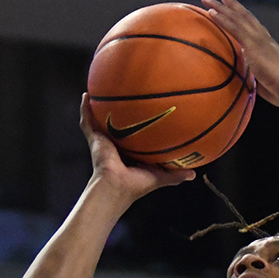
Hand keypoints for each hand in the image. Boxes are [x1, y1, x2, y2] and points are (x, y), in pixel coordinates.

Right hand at [80, 95, 195, 201]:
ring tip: (100, 89)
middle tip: (123, 96)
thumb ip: (175, 174)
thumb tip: (193, 174)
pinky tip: (85, 95)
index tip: (144, 113)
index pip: (134, 136)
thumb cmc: (136, 185)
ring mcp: (103, 141)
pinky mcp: (94, 139)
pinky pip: (87, 122)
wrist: (117, 186)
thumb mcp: (160, 176)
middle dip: (119, 113)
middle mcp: (116, 145)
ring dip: (99, 107)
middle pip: (117, 125)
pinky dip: (85, 109)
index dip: (138, 125)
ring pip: (100, 121)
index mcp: (129, 153)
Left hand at [200, 0, 278, 107]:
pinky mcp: (253, 44)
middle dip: (228, 5)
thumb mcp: (265, 77)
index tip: (229, 6)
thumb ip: (254, 71)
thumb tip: (246, 76)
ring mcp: (257, 39)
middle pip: (242, 16)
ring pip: (236, 18)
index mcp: (265, 42)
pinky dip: (222, 20)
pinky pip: (234, 28)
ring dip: (220, 8)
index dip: (239, 14)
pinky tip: (211, 13)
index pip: (250, 24)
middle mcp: (262, 36)